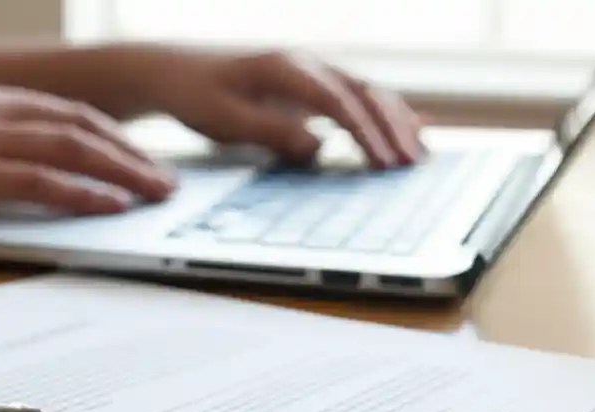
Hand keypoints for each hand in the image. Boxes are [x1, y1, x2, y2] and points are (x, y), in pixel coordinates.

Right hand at [0, 78, 176, 225]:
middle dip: (127, 150)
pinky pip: (40, 179)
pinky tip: (110, 205)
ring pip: (70, 145)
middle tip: (161, 178)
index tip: (131, 152)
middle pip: (76, 122)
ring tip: (154, 194)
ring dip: (121, 170)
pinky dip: (82, 190)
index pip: (54, 109)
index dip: (101, 131)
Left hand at [132, 48, 425, 167]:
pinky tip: (416, 126)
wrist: (174, 73)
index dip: (364, 132)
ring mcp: (311, 72)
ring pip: (367, 92)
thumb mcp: (227, 121)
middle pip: (363, 92)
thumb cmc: (197, 96)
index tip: (382, 162)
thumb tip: (317, 148)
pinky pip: (356, 97)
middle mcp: (305, 64)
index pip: (337, 100)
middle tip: (411, 163)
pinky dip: (385, 114)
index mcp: (285, 68)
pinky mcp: (310, 87)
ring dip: (396, 121)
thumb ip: (272, 132)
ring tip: (419, 154)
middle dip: (392, 128)